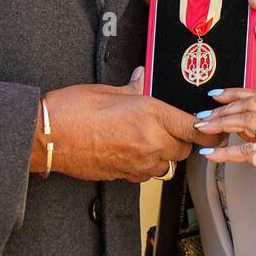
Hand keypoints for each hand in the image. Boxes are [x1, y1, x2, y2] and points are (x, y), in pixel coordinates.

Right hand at [33, 67, 218, 181]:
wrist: (47, 136)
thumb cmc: (72, 110)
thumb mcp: (108, 90)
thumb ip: (133, 88)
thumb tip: (142, 79)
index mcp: (150, 114)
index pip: (193, 127)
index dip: (205, 128)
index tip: (209, 127)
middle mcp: (149, 142)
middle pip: (183, 149)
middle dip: (180, 139)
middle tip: (166, 127)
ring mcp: (136, 163)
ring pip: (166, 165)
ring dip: (163, 155)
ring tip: (145, 140)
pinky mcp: (123, 176)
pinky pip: (145, 175)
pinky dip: (144, 166)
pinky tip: (130, 152)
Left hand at [194, 88, 255, 220]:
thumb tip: (237, 124)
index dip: (236, 93)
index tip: (217, 96)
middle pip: (253, 105)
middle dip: (225, 108)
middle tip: (205, 115)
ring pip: (249, 121)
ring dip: (222, 123)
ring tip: (204, 129)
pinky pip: (248, 151)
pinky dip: (226, 151)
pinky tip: (212, 153)